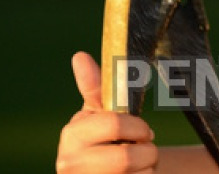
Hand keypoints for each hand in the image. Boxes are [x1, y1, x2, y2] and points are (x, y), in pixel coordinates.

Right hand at [56, 52, 158, 172]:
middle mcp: (70, 164)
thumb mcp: (97, 114)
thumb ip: (94, 87)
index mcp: (71, 136)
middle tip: (146, 149)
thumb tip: (79, 56)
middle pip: (126, 157)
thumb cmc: (102, 139)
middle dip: (147, 152)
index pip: (114, 124)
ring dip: (148, 168)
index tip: (142, 130)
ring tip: (139, 165)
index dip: (137, 127)